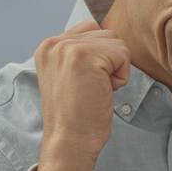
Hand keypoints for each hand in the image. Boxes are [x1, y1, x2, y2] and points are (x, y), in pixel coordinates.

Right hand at [34, 20, 130, 170]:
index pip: (91, 28)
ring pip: (117, 43)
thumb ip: (81, 52)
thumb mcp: (70, 75)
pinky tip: (101, 92)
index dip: (100, 56)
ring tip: (94, 90)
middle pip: (106, 34)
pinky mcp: (83, 57)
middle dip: (108, 63)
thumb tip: (108, 36)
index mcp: (48, 46)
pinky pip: (123, 54)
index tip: (85, 82)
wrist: (70, 142)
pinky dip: (121, 77)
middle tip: (90, 89)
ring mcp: (67, 48)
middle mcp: (54, 43)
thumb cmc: (76, 115)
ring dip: (115, 69)